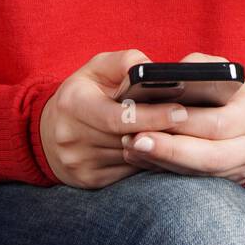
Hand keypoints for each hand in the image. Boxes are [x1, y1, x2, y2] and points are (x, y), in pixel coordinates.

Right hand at [39, 49, 202, 188]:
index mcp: (73, 104)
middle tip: (196, 125)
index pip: (118, 117)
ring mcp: (80, 163)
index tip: (182, 110)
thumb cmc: (82, 93)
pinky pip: (129, 174)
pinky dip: (150, 162)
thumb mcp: (96, 68)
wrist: (48, 132)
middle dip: (164, 132)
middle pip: (128, 140)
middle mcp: (72, 137)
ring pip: (132, 159)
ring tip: (187, 137)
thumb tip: (155, 71)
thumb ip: (125, 62)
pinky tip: (167, 151)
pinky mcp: (89, 181)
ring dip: (161, 150)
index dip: (152, 115)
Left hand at [121, 52, 244, 183]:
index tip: (151, 119)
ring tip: (131, 148)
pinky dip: (164, 170)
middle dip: (169, 150)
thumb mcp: (222, 72)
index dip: (183, 124)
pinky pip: (192, 181)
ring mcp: (241, 170)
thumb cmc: (230, 91)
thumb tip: (171, 75)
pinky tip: (140, 158)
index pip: (216, 124)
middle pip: (208, 156)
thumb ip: (199, 68)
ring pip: (198, 174)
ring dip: (161, 163)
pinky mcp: (225, 183)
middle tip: (135, 141)